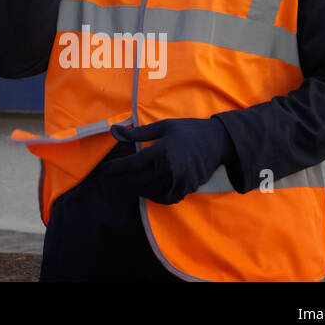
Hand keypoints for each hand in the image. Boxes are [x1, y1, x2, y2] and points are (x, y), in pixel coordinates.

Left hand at [99, 118, 233, 203]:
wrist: (219, 142)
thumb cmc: (189, 130)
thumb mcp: (163, 126)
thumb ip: (138, 133)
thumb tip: (114, 131)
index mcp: (161, 152)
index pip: (131, 165)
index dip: (116, 169)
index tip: (105, 170)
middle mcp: (169, 169)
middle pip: (137, 181)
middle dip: (122, 180)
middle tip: (113, 178)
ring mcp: (179, 181)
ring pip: (150, 192)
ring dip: (136, 189)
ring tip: (128, 183)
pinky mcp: (187, 188)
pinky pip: (166, 198)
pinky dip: (154, 196)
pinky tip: (148, 189)